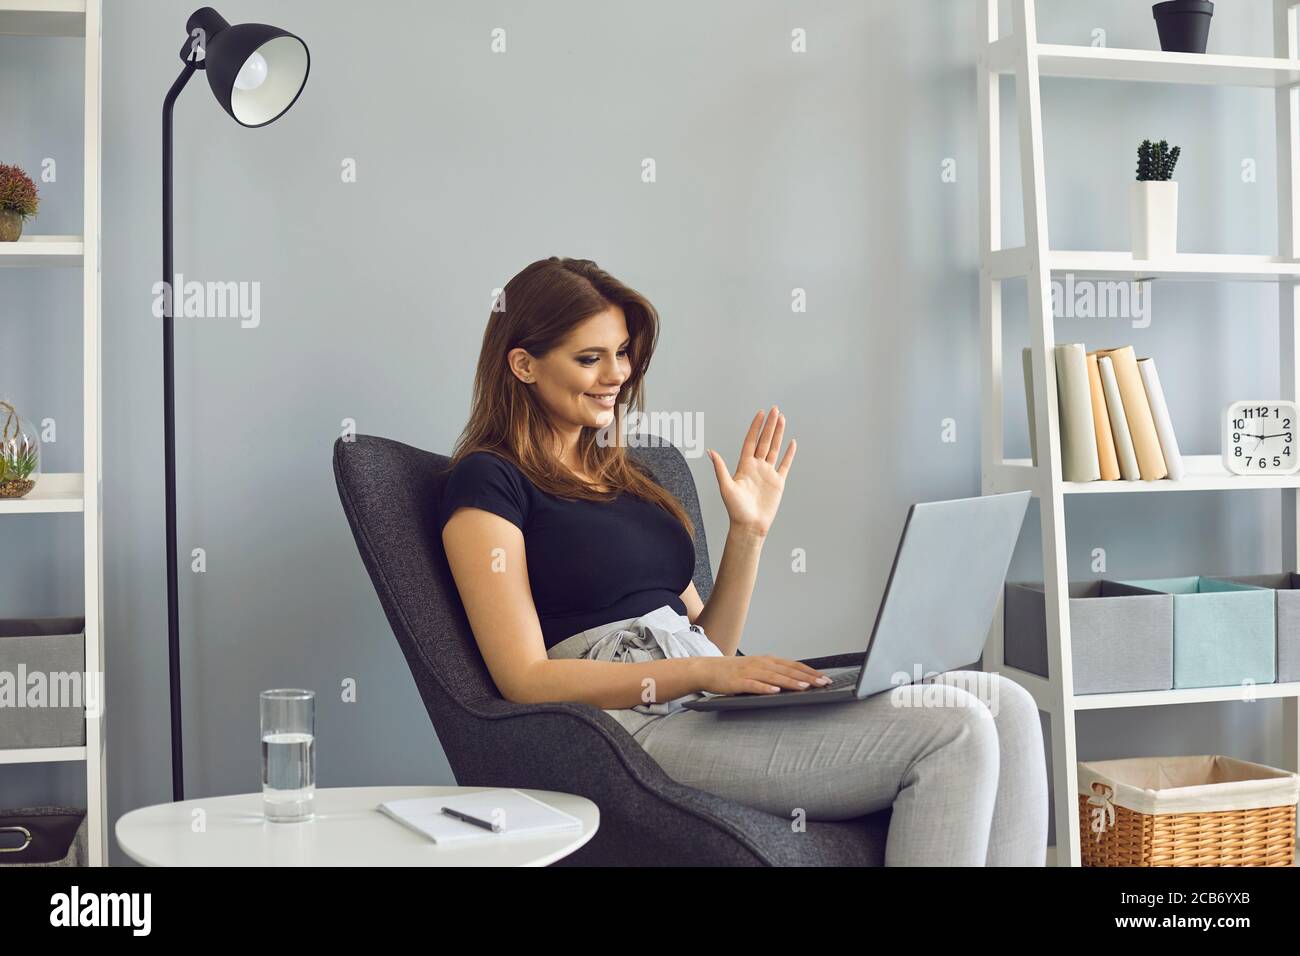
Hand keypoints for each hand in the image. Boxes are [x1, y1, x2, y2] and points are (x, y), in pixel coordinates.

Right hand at [695, 655, 829, 694]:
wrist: (709, 670)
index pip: (794, 665)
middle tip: (823, 683)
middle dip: (807, 677)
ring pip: (774, 678)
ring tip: (805, 687)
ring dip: (790, 682)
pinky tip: (775, 692)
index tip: (825, 678)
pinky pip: (754, 685)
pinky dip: (765, 688)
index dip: (810, 671)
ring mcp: (750, 672)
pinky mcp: (739, 682)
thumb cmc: (735, 672)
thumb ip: (774, 674)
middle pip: (788, 670)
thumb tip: (796, 682)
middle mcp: (761, 664)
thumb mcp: (757, 669)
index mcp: (768, 661)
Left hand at [707, 406, 796, 536]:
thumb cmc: (736, 509)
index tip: (760, 413)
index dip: (755, 427)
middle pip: (765, 441)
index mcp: (744, 465)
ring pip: (775, 449)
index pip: (751, 441)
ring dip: (779, 434)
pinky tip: (792, 443)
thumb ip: (720, 468)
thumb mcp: (726, 487)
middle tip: (775, 409)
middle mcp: (757, 466)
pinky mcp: (778, 482)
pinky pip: (785, 464)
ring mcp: (768, 473)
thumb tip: (710, 451)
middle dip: (770, 425)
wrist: (750, 525)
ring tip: (782, 419)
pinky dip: (789, 454)